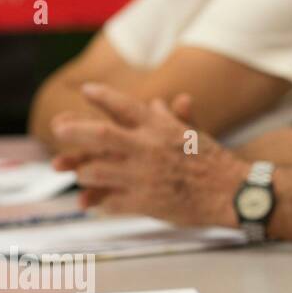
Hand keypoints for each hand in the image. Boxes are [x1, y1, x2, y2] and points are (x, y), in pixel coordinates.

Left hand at [51, 83, 245, 226]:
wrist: (233, 192)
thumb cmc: (214, 161)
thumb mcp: (193, 134)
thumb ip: (172, 118)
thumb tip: (158, 103)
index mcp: (161, 128)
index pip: (125, 106)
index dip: (102, 95)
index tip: (86, 89)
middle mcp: (149, 148)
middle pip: (99, 135)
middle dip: (73, 130)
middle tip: (58, 128)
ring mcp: (144, 176)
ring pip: (97, 171)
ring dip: (84, 172)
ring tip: (80, 172)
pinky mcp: (145, 202)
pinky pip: (110, 201)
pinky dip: (98, 202)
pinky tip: (92, 202)